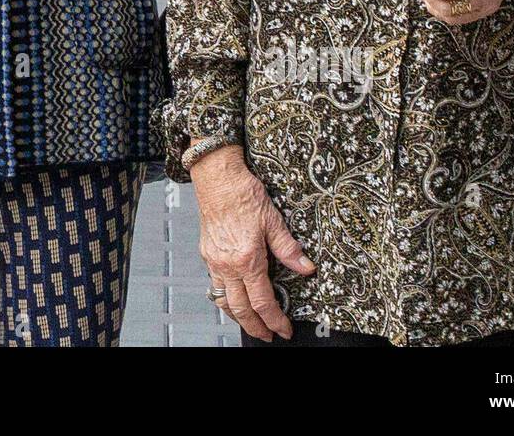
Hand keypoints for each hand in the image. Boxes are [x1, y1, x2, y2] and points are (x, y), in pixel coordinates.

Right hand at [192, 144, 314, 340]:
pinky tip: (233, 295)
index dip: (275, 320)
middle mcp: (227, 264)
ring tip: (250, 322)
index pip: (263, 302)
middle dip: (255, 327)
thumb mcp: (273, 219)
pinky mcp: (207, 252)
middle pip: (240, 309)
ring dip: (237, 316)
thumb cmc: (243, 192)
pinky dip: (225, 297)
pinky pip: (215, 284)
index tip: (284, 330)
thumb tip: (306, 268)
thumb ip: (288, 248)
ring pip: (223, 300)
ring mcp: (214, 260)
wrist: (217, 176)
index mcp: (247, 259)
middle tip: (267, 336)